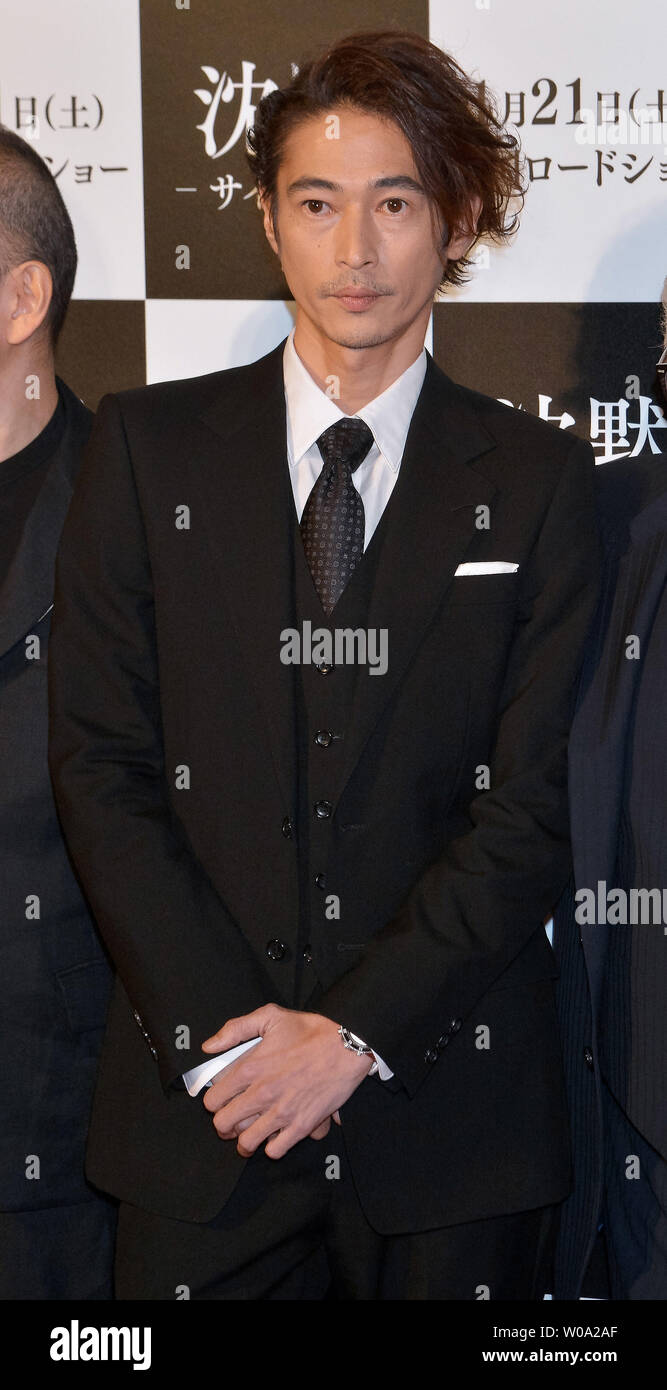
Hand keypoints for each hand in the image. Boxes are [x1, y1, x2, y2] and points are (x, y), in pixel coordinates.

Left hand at [200, 1004, 370, 1158]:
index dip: (213, 1101)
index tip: (221, 1099)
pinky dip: (272, 1146)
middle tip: (233, 1118)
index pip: (212, 1100)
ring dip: (244, 1139)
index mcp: (250, 1068)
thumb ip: (235, 1029)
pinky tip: (274, 1135)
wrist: (347, 1045)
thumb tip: (209, 1046)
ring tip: (250, 1132)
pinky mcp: (301, 1125)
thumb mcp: (270, 1016)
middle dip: (224, 1124)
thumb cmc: (311, 1030)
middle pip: (223, 1125)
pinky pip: (275, 1150)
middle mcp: (261, 1094)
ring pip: (246, 1143)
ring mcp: (281, 1112)